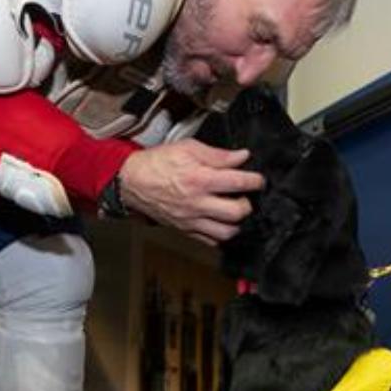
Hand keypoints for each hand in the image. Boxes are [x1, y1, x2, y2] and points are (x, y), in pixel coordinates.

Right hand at [116, 139, 265, 245]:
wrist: (132, 181)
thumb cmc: (157, 163)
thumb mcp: (188, 148)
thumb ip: (217, 155)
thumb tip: (241, 157)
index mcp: (200, 179)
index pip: (238, 182)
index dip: (255, 180)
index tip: (258, 179)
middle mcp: (197, 203)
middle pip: (237, 212)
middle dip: (248, 203)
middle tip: (245, 196)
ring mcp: (191, 219)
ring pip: (226, 232)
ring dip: (237, 223)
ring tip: (234, 211)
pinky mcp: (185, 229)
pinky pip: (210, 241)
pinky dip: (220, 234)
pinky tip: (221, 222)